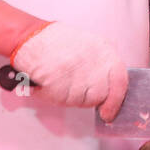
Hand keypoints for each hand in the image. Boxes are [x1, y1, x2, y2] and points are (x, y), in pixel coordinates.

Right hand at [11, 21, 127, 120]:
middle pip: (99, 95)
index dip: (115, 102)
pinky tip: (47, 83)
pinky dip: (52, 96)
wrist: (29, 37)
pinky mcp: (59, 82)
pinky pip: (60, 100)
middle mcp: (94, 61)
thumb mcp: (88, 45)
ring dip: (67, 97)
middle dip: (86, 98)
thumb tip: (107, 90)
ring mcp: (77, 72)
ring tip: (57, 81)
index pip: (120, 82)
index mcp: (104, 50)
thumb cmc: (56, 43)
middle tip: (70, 88)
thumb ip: (101, 66)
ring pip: (80, 100)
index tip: (108, 113)